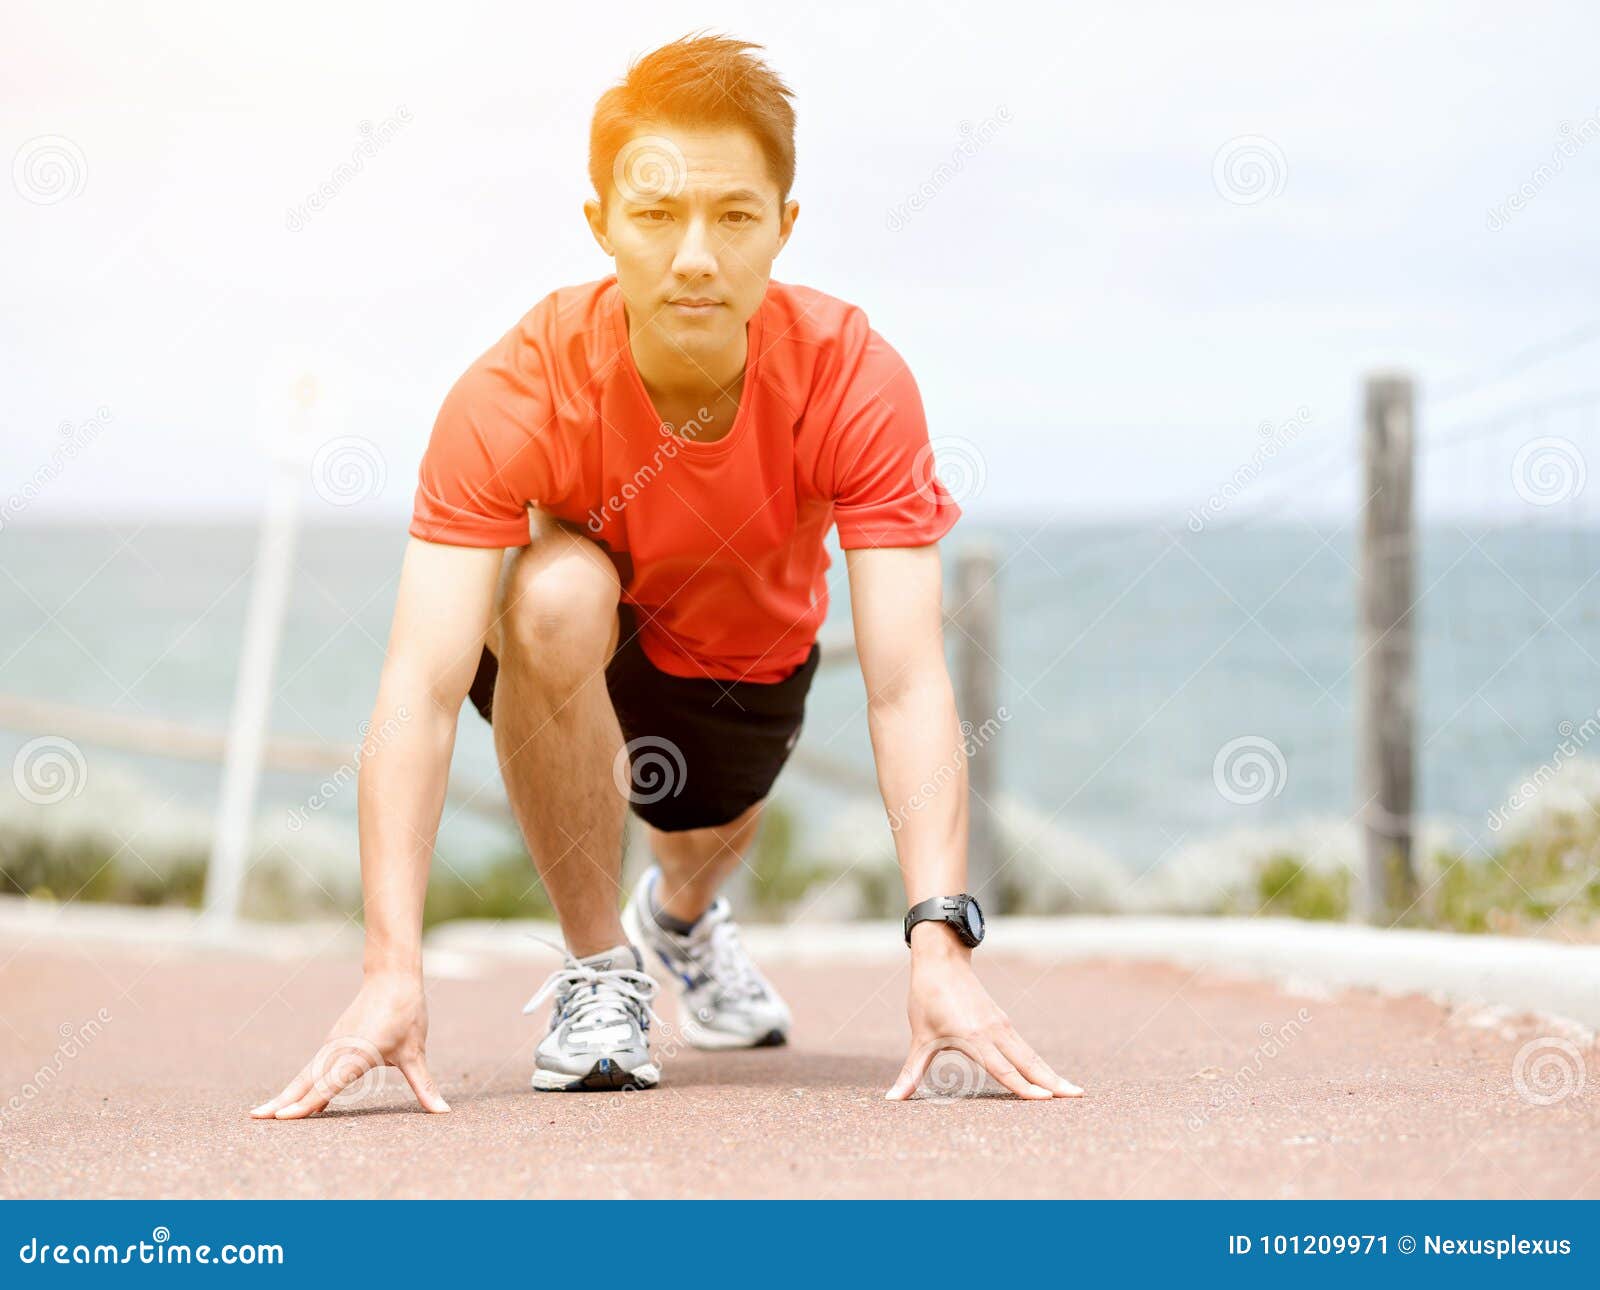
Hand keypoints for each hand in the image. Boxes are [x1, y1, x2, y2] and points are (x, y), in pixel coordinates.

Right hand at [249, 970, 449, 1118]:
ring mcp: (333, 1046)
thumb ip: (424, 1086)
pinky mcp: (333, 1043)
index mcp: (357, 1054)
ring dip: (285, 1094)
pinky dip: (300, 1085)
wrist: (392, 977)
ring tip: (262, 1114)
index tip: (283, 1118)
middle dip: (281, 1102)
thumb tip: (442, 1112)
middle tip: (255, 1118)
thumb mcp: (415, 1052)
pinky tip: (293, 1100)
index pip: (328, 1085)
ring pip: (305, 1075)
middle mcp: (338, 1050)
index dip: (307, 1103)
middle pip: (305, 1081)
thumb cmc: (405, 1012)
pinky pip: (313, 1069)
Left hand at [886, 925, 1082, 1100]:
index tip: (1045, 1099)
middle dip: (1052, 1082)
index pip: (1003, 1069)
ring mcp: (1001, 1026)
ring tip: (1073, 1091)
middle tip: (1078, 1097)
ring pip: (1030, 1055)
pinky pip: (1025, 1047)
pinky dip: (1039, 1063)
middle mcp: (993, 1032)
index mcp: (973, 1037)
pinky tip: (1049, 1075)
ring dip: (1051, 1073)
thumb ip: (911, 1072)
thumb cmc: (927, 998)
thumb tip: (892, 1099)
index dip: (1023, 1087)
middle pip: (1027, 1062)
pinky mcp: (1002, 1022)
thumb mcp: (919, 1037)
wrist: (941, 961)